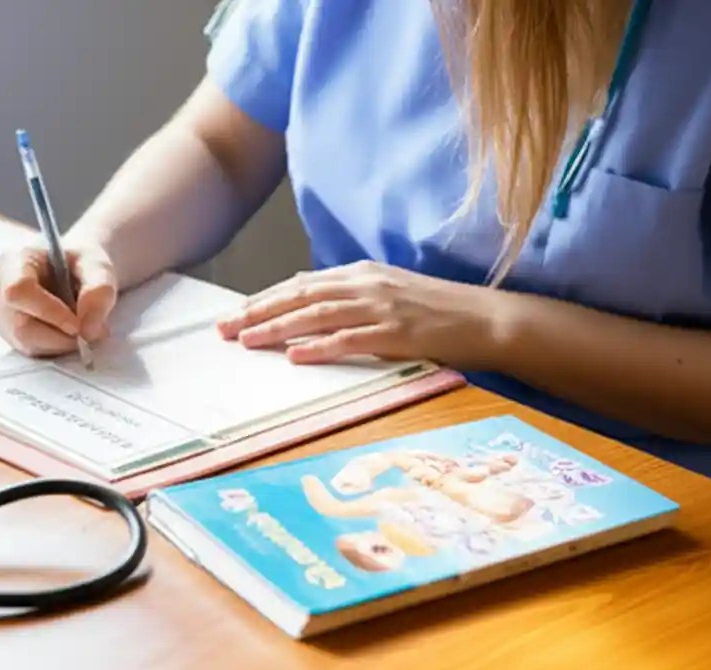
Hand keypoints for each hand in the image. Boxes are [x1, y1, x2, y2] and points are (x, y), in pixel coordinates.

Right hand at [0, 238, 117, 356]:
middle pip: (21, 325)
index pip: (19, 291)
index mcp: (14, 260)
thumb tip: (88, 330)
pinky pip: (28, 349)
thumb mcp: (99, 267)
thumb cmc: (81, 263)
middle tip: (91, 333)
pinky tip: (66, 333)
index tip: (78, 326)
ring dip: (59, 344)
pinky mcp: (4, 331)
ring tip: (82, 330)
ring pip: (25, 343)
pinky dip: (53, 348)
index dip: (48, 312)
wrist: (72, 269)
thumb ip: (99, 291)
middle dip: (60, 336)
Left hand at [215, 260, 504, 367]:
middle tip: (225, 328)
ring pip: (316, 316)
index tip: (234, 314)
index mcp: (361, 274)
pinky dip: (319, 347)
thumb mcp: (387, 293)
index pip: (300, 285)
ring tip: (247, 340)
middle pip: (299, 296)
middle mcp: (366, 285)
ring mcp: (381, 308)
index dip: (264, 300)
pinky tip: (295, 355)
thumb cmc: (436, 311)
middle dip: (258, 312)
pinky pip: (349, 340)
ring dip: (278, 328)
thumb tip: (305, 302)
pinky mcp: (397, 333)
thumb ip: (348, 296)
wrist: (486, 319)